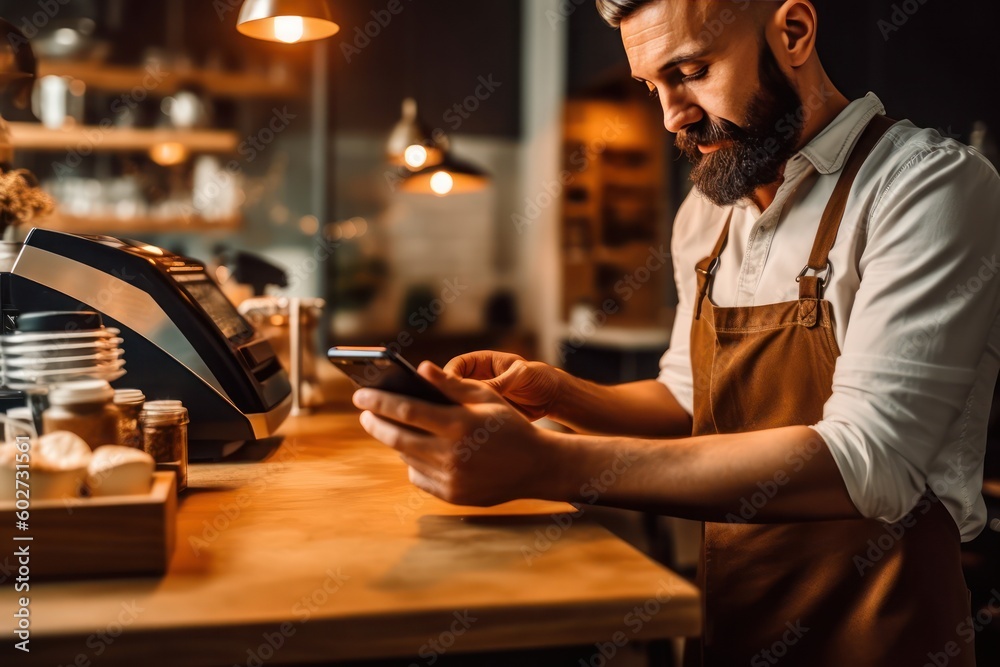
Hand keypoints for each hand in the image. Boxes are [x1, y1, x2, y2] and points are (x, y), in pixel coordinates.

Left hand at [353, 361, 553, 506]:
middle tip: (364, 412)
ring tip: (392, 426)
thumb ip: (451, 384)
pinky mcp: (451, 496)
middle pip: (397, 437)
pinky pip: (418, 476)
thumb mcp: (485, 398)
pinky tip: (418, 450)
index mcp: (459, 425)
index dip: (378, 400)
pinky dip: (414, 461)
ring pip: (407, 457)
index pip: (406, 409)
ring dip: (396, 440)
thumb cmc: (510, 425)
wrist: (537, 467)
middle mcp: (451, 455)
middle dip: (375, 422)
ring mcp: (450, 479)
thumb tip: (419, 368)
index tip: (360, 394)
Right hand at [443, 351, 562, 420]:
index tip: (448, 389)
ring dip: (455, 411)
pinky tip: (465, 432)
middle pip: (452, 385)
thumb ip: (501, 381)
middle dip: (446, 396)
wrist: (553, 398)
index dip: (448, 376)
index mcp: (484, 361)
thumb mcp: (522, 375)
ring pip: (458, 402)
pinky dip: (466, 423)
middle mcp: (478, 378)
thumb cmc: (540, 378)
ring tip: (454, 423)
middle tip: (446, 410)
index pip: (457, 365)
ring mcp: (480, 396)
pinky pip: (470, 416)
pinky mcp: (485, 412)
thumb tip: (480, 388)